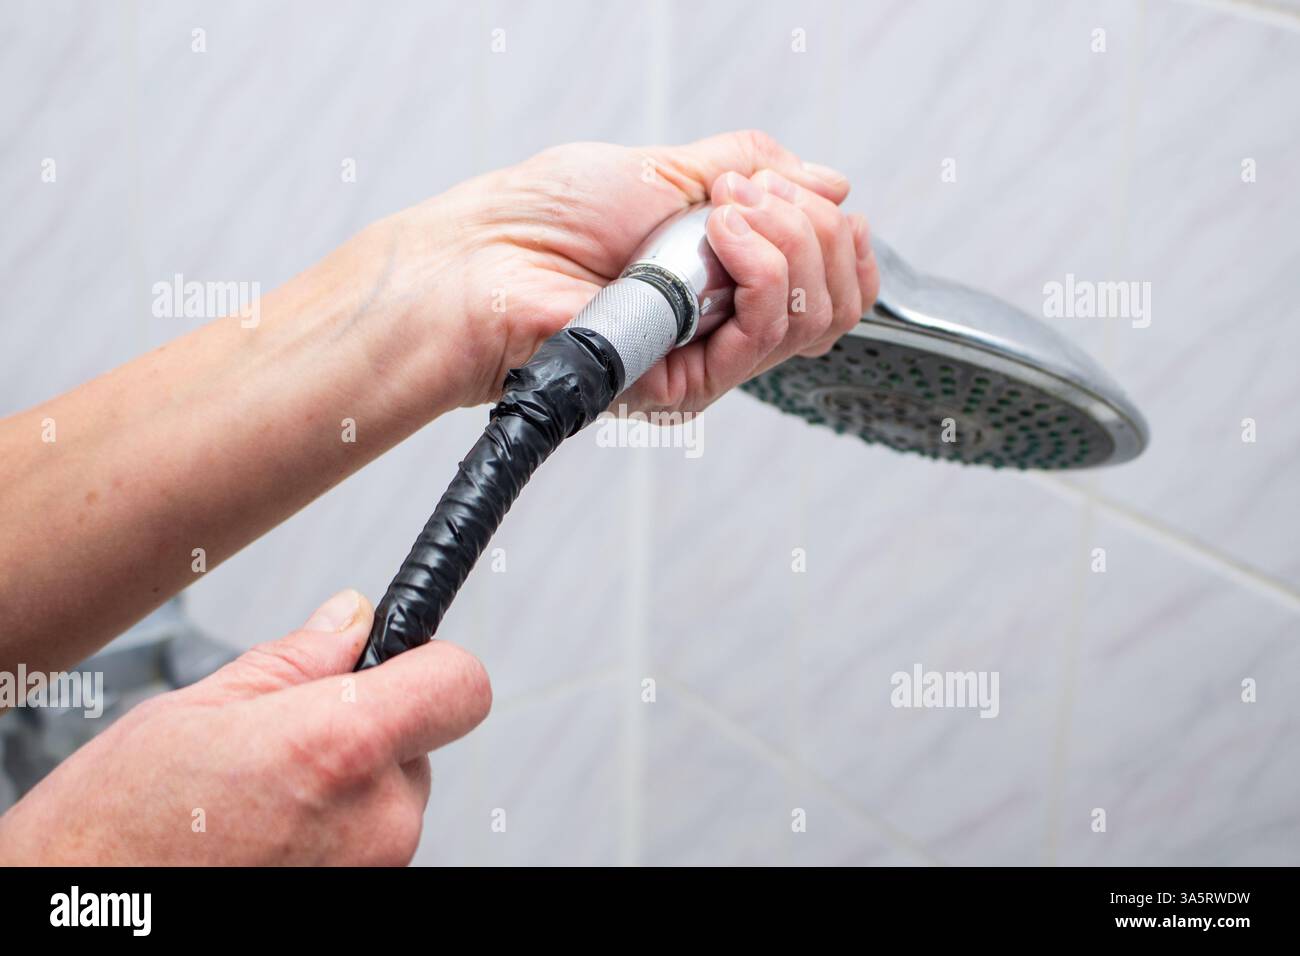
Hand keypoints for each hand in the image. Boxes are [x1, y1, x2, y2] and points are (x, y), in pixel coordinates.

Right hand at [0, 590, 490, 865]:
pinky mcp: (359, 904)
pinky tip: (262, 833)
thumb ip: (298, 660)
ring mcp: (373, 872)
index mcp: (342, 747)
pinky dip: (331, 830)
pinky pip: (368, 841)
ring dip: (345, 784)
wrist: (69, 908)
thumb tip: (354, 618)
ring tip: (257, 795)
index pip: (460, 684)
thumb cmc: (113, 828)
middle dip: (368, 727)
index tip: (396, 658)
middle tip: (283, 737)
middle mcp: (377, 819)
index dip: (432, 661)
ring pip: (391, 795)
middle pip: (420, 741)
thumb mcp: (199, 707)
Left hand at [366, 130, 879, 412]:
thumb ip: (756, 169)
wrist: (490, 257)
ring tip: (726, 210)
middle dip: (818, 226)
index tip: (788, 185)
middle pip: (840, 300)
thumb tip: (834, 182)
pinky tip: (721, 234)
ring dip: (792, 239)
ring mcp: (713, 356)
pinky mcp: (691, 383)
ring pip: (819, 316)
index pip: (832, 279)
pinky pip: (769, 331)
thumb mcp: (668, 167)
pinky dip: (764, 267)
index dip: (837, 231)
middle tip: (746, 193)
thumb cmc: (551, 215)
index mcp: (729, 278)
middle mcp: (729, 323)